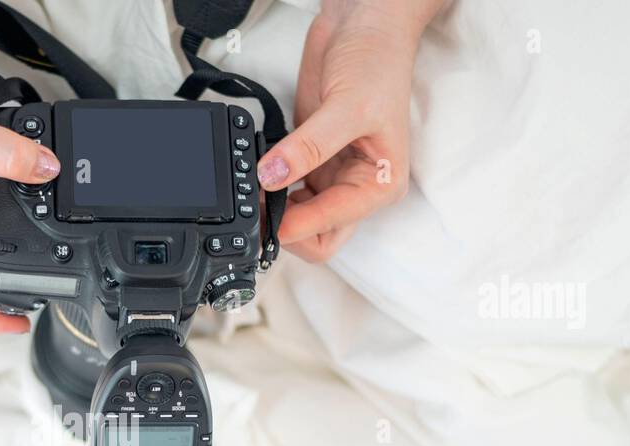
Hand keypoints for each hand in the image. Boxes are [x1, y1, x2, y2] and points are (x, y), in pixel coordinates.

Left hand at [257, 0, 441, 262]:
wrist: (365, 24)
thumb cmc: (378, 61)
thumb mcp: (347, 107)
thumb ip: (308, 147)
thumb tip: (272, 177)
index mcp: (379, 185)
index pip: (331, 229)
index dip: (295, 229)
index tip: (265, 219)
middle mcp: (356, 186)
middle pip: (315, 237)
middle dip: (284, 230)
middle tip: (255, 213)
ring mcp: (331, 174)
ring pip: (296, 216)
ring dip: (272, 210)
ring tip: (250, 191)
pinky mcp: (309, 159)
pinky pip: (284, 188)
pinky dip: (267, 187)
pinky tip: (254, 174)